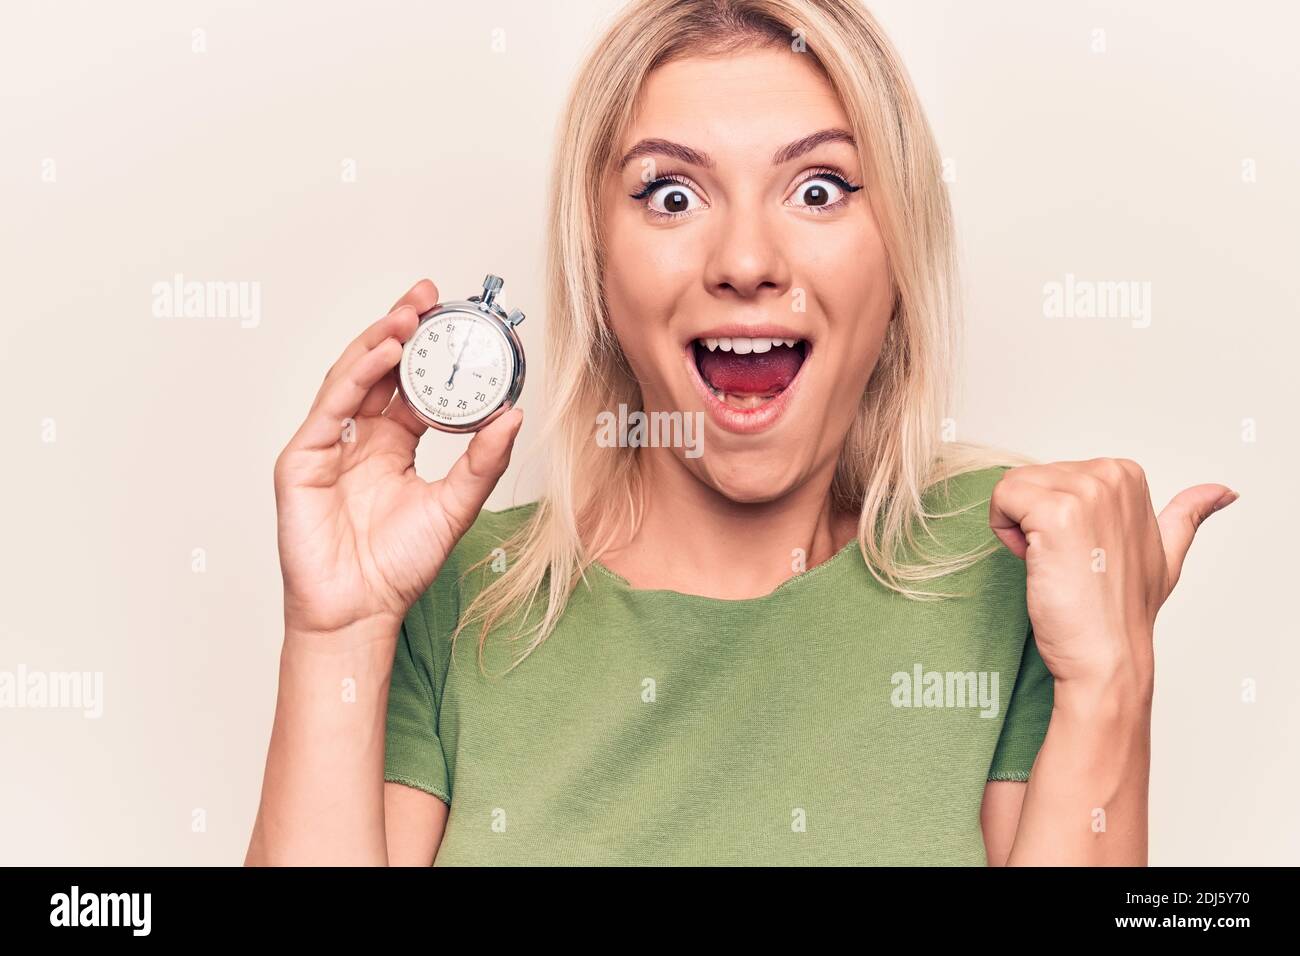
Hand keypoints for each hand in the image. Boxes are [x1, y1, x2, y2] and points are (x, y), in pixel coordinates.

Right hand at [273, 279, 524, 638]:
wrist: (360, 611)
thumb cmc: (399, 566)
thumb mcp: (456, 506)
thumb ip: (482, 461)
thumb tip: (514, 416)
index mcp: (394, 445)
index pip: (412, 384)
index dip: (431, 351)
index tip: (457, 320)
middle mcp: (360, 438)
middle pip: (379, 369)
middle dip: (402, 328)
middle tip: (428, 297)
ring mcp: (328, 445)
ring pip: (352, 378)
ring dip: (380, 341)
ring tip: (410, 314)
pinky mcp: (302, 458)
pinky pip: (331, 406)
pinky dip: (357, 376)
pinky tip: (385, 354)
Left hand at [989, 459, 1237, 694]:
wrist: (1108, 656)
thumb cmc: (1122, 612)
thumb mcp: (1167, 555)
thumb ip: (1188, 515)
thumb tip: (1224, 492)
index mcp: (1126, 476)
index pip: (1050, 474)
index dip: (1051, 515)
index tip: (1078, 550)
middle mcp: (1108, 477)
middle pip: (1028, 478)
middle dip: (1030, 520)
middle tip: (1064, 563)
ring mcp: (1084, 493)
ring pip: (1011, 486)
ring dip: (1015, 528)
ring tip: (1052, 563)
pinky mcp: (1055, 514)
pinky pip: (1001, 498)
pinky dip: (1003, 532)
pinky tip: (1036, 562)